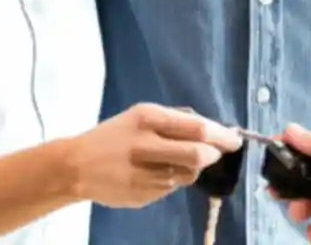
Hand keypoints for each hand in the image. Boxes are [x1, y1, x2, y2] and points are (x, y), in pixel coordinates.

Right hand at [57, 103, 241, 207]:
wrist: (75, 165)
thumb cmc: (115, 136)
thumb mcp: (141, 115)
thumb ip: (176, 120)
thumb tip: (215, 129)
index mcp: (147, 118)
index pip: (197, 128)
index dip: (222, 135)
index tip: (234, 139)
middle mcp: (144, 144)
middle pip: (197, 154)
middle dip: (214, 154)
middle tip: (218, 153)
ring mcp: (142, 173)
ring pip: (187, 174)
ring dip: (193, 168)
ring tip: (179, 161)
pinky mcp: (140, 195)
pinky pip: (170, 188)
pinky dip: (173, 180)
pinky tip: (157, 172)